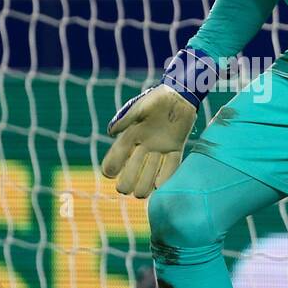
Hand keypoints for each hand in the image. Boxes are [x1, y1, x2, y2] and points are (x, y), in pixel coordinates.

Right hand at [99, 47, 216, 197]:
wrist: (179, 95)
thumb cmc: (156, 99)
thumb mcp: (139, 107)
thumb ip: (126, 119)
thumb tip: (111, 132)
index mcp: (133, 134)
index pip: (118, 153)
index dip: (112, 164)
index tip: (108, 174)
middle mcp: (145, 144)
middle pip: (133, 168)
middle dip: (127, 180)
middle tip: (124, 189)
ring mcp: (160, 148)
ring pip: (150, 171)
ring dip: (144, 182)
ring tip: (140, 193)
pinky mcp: (175, 148)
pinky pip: (171, 166)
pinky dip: (166, 177)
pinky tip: (159, 187)